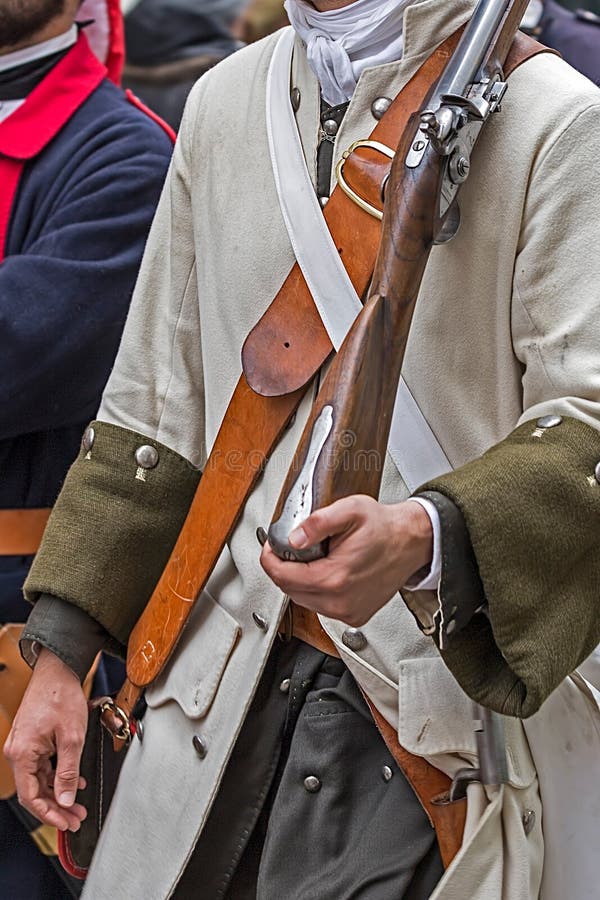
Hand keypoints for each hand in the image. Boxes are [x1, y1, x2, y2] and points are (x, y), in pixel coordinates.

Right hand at [4, 648, 87, 831]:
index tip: (66, 823)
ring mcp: (24, 745)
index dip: (49, 814)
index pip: (31, 796)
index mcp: (22, 753)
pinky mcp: (32, 739)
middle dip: (57, 806)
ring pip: (40, 779)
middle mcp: (18, 751)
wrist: (58, 669)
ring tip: (79, 804)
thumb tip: (66, 799)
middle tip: (76, 818)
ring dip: (59, 792)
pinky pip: (42, 765)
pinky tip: (74, 781)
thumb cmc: (61, 696)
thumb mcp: (72, 737)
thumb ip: (68, 772)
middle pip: (35, 790)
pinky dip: (57, 775)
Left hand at [260, 496, 432, 626]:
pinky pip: (321, 606)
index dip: (269, 559)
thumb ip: (318, 522)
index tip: (270, 547)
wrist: (411, 542)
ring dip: (300, 580)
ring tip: (314, 558)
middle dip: (284, 568)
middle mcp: (340, 602)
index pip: (282, 577)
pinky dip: (317, 590)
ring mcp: (348, 612)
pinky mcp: (354, 616)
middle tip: (293, 548)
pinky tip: (328, 572)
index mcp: (336, 578)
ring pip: (303, 600)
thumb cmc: (385, 528)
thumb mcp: (350, 510)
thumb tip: (293, 538)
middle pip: (290, 590)